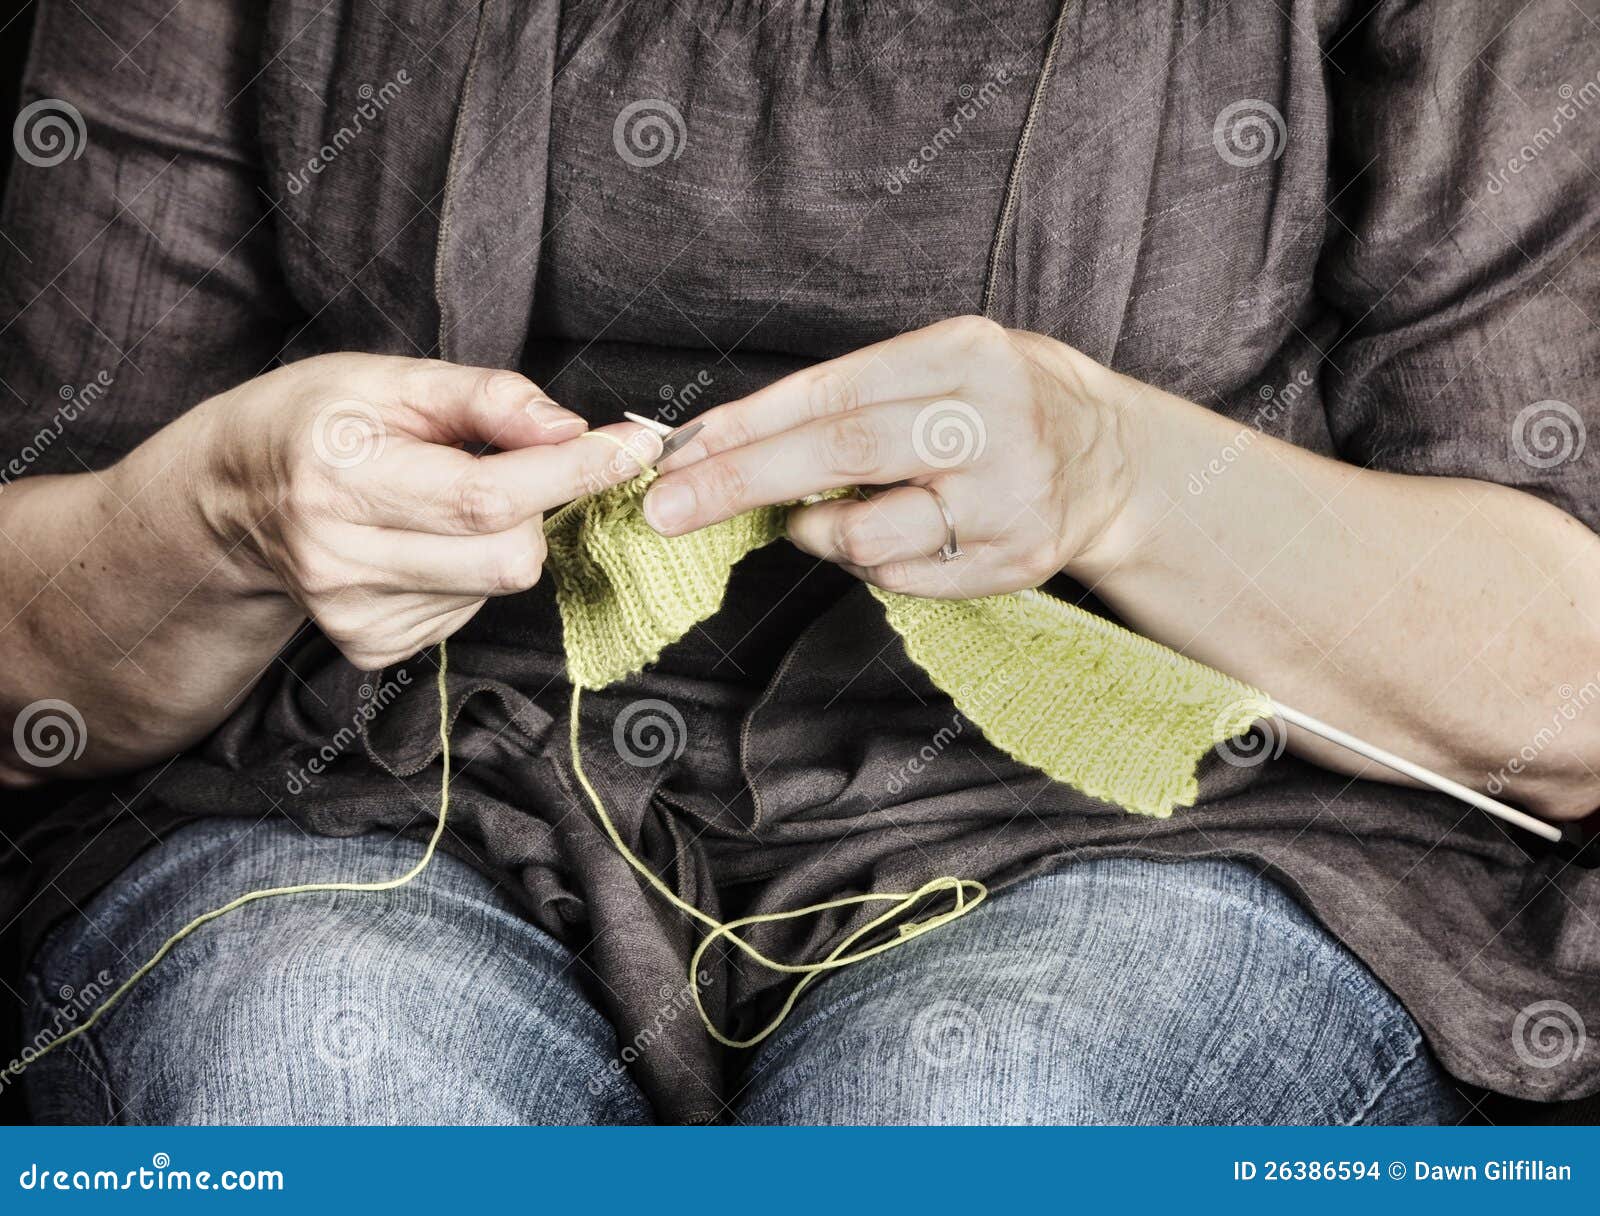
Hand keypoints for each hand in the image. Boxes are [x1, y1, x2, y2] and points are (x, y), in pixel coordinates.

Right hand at [200, 354, 660, 667]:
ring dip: (498, 538)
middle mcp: (341, 557)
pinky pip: (469, 610)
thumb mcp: (393, 378)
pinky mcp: (370, 647)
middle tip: (513, 465)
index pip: (487, 495)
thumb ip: (488, 398)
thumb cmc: (319, 421)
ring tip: (440, 499)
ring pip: (496, 586)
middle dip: (537, 507)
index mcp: (342, 477)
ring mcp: (353, 614)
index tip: (634, 447)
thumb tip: (573, 429)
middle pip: (507, 557)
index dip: (574, 472)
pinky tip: (423, 540)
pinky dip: (468, 570)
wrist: (235, 495)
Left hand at [642, 316, 1137, 597]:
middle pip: (842, 454)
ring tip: (815, 518)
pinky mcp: (1015, 562)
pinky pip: (903, 578)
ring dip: (814, 532)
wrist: (1112, 459)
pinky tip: (884, 536)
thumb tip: (723, 443)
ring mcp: (1008, 500)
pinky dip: (867, 563)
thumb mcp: (940, 363)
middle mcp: (993, 424)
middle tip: (664, 508)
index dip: (745, 427)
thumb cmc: (998, 402)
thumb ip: (849, 398)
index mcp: (965, 355)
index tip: (674, 454)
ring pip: (868, 535)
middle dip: (739, 482)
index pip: (832, 393)